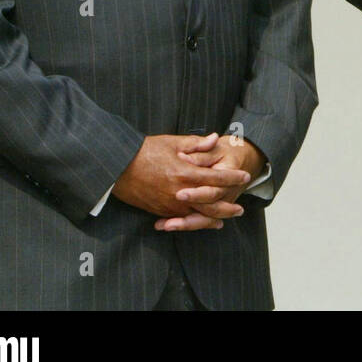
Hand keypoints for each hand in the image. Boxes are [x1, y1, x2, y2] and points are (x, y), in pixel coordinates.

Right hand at [112, 133, 252, 230]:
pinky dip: (195, 222)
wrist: (116, 167)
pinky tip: (204, 222)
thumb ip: (196, 144)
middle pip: (211, 203)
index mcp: (185, 172)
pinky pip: (182, 219)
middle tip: (240, 208)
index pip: (216, 177)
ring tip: (226, 219)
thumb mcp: (171, 142)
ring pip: (197, 216)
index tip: (244, 176)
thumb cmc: (144, 151)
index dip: (232, 177)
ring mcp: (169, 204)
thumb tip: (214, 139)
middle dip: (227, 206)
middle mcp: (179, 192)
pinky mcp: (160, 211)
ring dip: (214, 218)